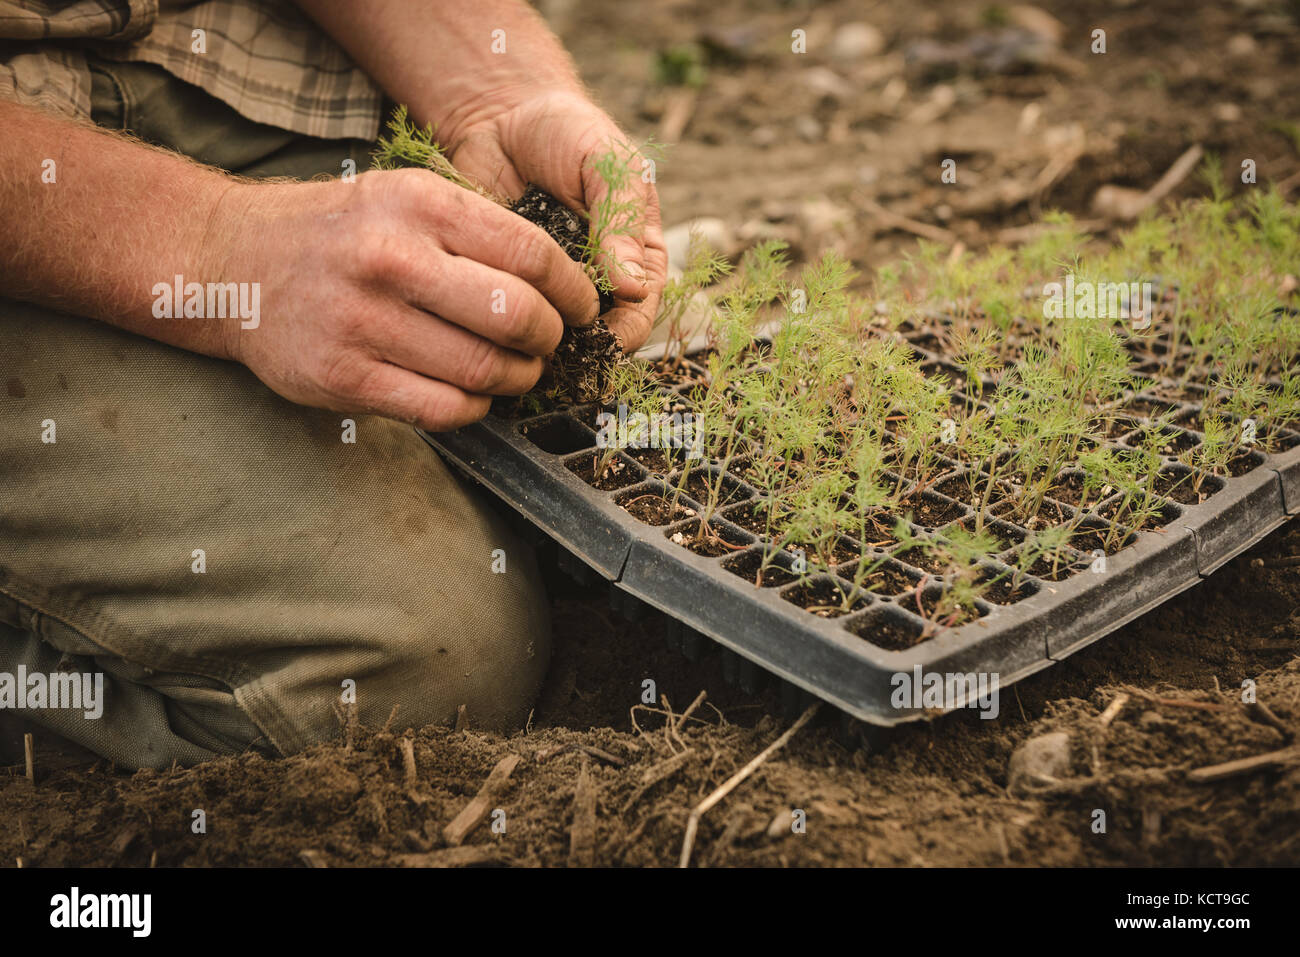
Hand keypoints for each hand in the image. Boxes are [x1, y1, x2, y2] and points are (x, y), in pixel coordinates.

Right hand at [207, 168, 600, 429]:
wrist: (233, 263)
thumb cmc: (339, 233)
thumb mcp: (404, 198)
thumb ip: (476, 230)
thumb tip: (564, 282)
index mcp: (418, 204)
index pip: (532, 255)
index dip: (573, 291)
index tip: (582, 308)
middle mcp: (392, 259)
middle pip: (517, 316)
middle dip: (550, 340)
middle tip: (549, 344)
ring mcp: (364, 322)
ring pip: (484, 370)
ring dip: (517, 380)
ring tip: (516, 371)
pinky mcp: (344, 378)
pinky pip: (443, 409)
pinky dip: (474, 408)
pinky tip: (473, 394)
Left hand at [445, 90, 667, 351]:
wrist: (498, 115)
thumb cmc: (567, 131)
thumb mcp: (607, 164)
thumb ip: (622, 221)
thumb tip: (635, 288)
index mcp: (638, 259)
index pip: (639, 316)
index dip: (624, 333)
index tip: (598, 333)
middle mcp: (599, 283)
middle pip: (597, 338)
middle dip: (576, 344)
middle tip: (549, 338)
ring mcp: (552, 289)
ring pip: (552, 336)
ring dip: (537, 340)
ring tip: (517, 327)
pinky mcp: (509, 286)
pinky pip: (510, 317)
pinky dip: (503, 323)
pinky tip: (489, 316)